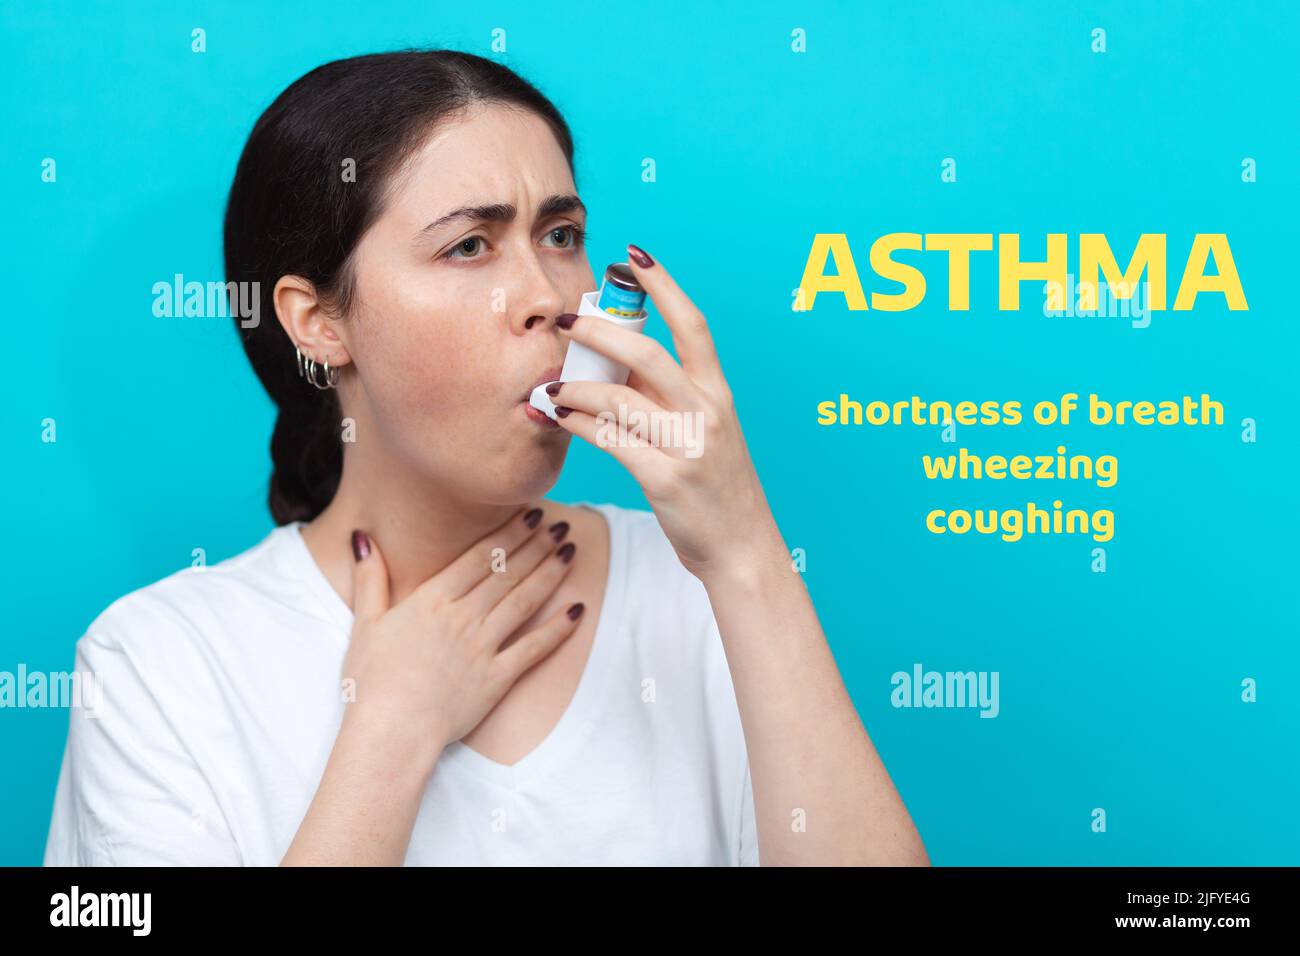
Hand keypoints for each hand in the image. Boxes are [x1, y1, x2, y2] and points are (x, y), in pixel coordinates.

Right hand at [340, 505, 584, 765]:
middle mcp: (463, 618)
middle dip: (537, 545)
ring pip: (524, 601)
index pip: (479, 557)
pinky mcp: (497, 679)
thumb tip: (363, 537)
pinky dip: (558, 629)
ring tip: (570, 551)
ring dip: (550, 574)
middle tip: (560, 525)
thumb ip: (370, 579)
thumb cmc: (370, 683)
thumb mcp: (364, 624)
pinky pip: (534, 649)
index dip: (509, 533)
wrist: (390, 733)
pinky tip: (577, 610)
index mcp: (432, 601)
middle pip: (507, 573)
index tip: (531, 514)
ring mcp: (483, 647)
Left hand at [548, 245, 780, 580]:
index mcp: (719, 392)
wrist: (741, 546)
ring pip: (620, 398)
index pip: (693, 323)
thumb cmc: (715, 486)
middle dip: (598, 331)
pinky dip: (580, 425)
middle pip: (647, 353)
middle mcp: (707, 411)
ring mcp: (688, 445)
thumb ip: (667, 397)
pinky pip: (611, 440)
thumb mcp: (704, 431)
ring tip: (550, 387)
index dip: (663, 284)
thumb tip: (612, 363)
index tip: (635, 254)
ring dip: (576, 388)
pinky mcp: (666, 479)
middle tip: (564, 322)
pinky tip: (562, 419)